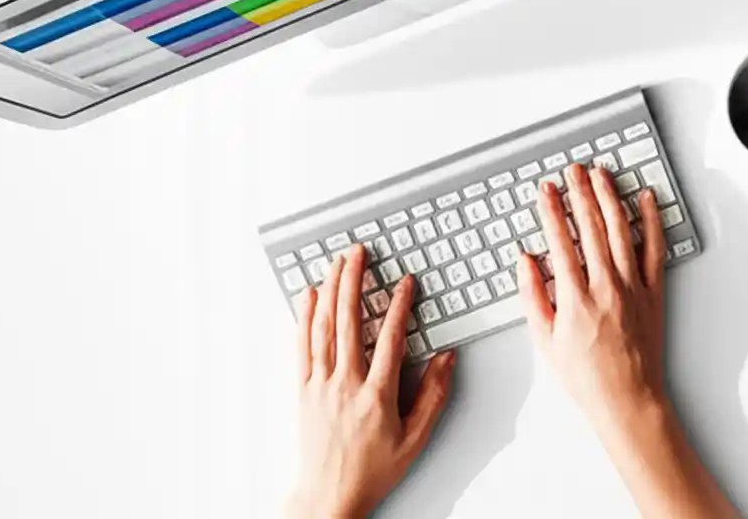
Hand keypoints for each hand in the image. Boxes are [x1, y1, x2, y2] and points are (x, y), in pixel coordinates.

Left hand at [287, 244, 455, 518]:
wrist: (328, 497)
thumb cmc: (372, 471)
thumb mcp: (415, 439)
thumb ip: (433, 396)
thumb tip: (446, 358)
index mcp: (376, 396)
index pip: (390, 338)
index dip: (399, 306)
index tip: (405, 282)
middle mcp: (345, 385)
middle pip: (349, 321)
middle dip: (354, 281)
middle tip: (359, 253)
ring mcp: (320, 386)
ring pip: (324, 328)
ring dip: (331, 290)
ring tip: (337, 263)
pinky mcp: (302, 391)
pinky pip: (302, 346)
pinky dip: (305, 318)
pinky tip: (309, 297)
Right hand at [517, 164, 667, 435]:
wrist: (627, 399)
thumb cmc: (585, 376)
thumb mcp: (544, 340)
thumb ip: (532, 296)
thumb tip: (526, 260)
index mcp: (575, 299)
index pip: (561, 241)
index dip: (552, 210)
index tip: (546, 189)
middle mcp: (606, 287)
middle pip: (592, 227)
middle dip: (580, 193)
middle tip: (573, 170)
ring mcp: (633, 287)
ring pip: (621, 230)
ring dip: (610, 197)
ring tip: (601, 174)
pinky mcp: (653, 293)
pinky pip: (654, 249)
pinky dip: (651, 221)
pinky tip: (645, 200)